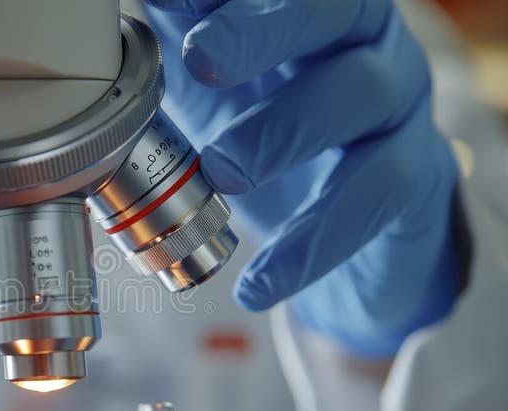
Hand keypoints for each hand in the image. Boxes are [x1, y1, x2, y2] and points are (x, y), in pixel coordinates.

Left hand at [144, 0, 462, 357]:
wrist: (347, 222)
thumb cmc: (265, 128)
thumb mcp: (209, 80)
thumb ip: (170, 40)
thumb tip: (93, 28)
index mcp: (299, 8)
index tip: (171, 5)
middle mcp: (358, 37)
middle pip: (330, 8)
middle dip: (259, 30)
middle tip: (199, 60)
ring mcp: (396, 100)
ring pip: (361, 92)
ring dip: (282, 132)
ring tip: (223, 173)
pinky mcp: (415, 172)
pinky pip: (374, 197)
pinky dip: (310, 244)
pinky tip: (256, 285)